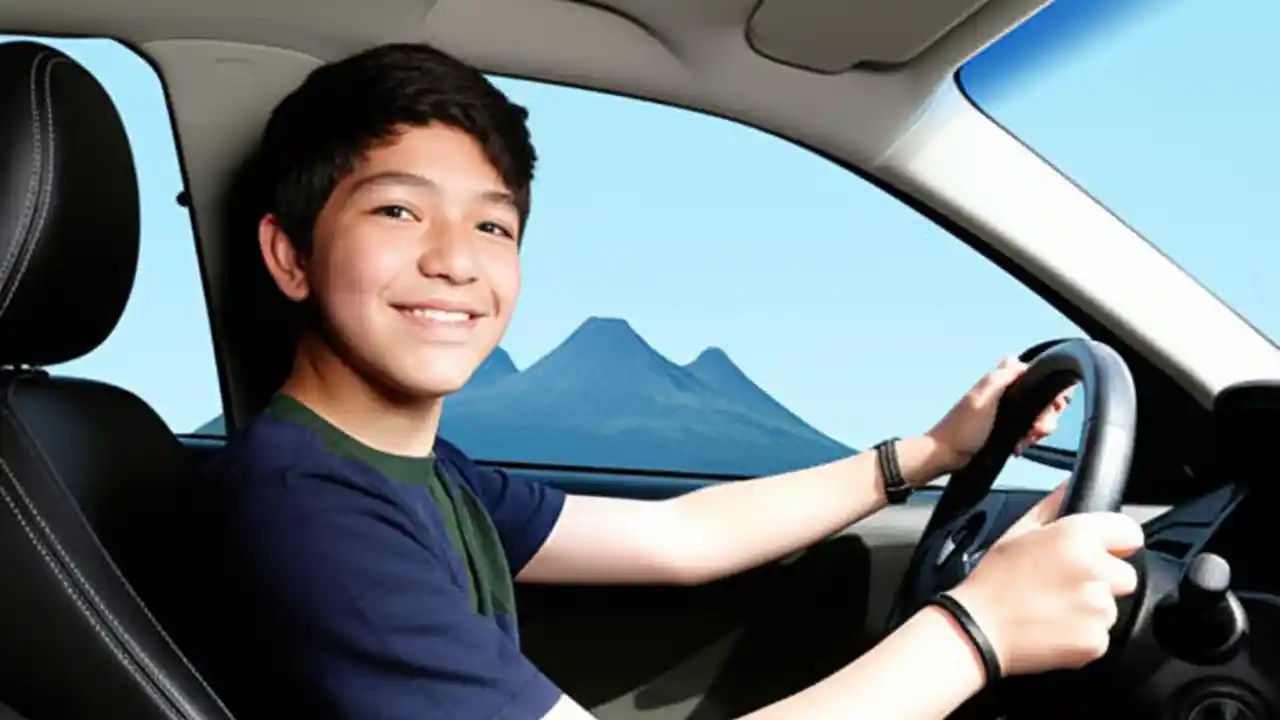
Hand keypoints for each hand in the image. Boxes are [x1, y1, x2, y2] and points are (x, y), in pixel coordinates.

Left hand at [926, 356, 1073, 473]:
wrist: (945, 456)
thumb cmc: (962, 429)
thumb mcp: (982, 399)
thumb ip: (1000, 378)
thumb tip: (1022, 364)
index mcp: (998, 383)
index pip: (1033, 374)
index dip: (1049, 388)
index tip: (1054, 406)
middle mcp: (1002, 394)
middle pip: (1040, 397)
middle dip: (1046, 415)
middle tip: (1037, 431)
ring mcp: (1003, 412)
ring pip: (1035, 415)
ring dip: (1038, 429)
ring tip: (1027, 441)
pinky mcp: (1002, 429)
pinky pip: (1025, 430)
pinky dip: (1027, 438)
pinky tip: (1020, 447)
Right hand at [947, 484, 1143, 675]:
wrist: (979, 629)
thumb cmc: (994, 579)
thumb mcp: (1018, 532)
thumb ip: (1052, 506)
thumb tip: (1071, 486)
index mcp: (1077, 536)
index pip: (1130, 532)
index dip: (1116, 542)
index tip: (1105, 551)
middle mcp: (1094, 570)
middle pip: (1124, 575)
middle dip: (1103, 580)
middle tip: (1065, 584)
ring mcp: (1098, 608)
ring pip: (1111, 606)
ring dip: (1090, 608)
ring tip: (1054, 608)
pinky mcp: (1096, 641)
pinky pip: (1102, 635)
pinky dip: (1083, 634)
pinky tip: (1055, 628)